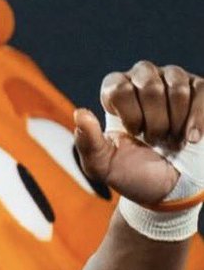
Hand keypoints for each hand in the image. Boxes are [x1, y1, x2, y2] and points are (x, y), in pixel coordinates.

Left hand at [73, 62, 202, 205]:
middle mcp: (143, 80)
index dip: (128, 114)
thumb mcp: (102, 165)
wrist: (166, 189)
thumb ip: (87, 142)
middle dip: (152, 120)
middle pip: (148, 83)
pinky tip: (191, 139)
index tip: (133, 134)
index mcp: (116, 94)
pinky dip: (196, 118)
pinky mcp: (198, 90)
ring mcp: (172, 81)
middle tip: (152, 140)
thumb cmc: (130, 173)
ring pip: (176, 85)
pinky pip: (201, 90)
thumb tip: (79, 112)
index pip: (118, 86)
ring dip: (173, 121)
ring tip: (170, 139)